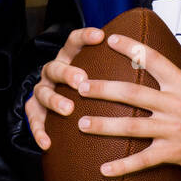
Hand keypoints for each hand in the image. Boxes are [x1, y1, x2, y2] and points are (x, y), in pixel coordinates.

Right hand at [25, 26, 107, 149]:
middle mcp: (53, 72)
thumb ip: (115, 65)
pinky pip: (33, 119)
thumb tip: (146, 57)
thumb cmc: (92, 87)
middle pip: (55, 67)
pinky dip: (38, 131)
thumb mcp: (101, 72)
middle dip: (67, 73)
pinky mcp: (35, 109)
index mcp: (69, 58)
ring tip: (68, 109)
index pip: (74, 42)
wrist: (66, 106)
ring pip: (42, 92)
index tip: (101, 36)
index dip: (85, 37)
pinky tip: (48, 143)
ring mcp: (42, 90)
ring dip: (54, 100)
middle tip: (82, 79)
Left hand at [77, 33, 180, 176]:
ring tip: (81, 124)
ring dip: (103, 126)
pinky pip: (143, 161)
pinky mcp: (173, 152)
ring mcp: (172, 129)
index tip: (110, 39)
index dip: (130, 48)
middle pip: (131, 93)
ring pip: (131, 127)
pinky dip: (123, 167)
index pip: (152, 59)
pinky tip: (103, 170)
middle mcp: (174, 104)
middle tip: (80, 85)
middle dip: (102, 89)